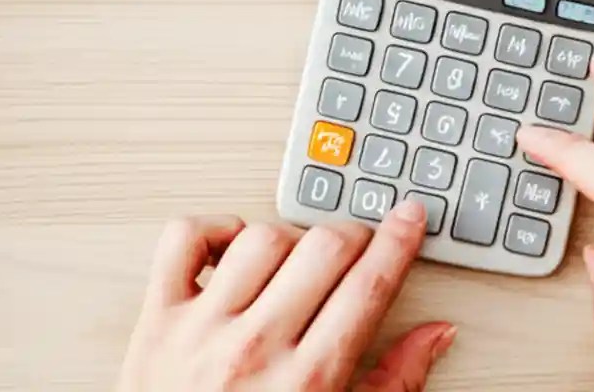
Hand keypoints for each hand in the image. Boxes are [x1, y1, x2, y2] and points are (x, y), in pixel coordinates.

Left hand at [116, 202, 454, 391]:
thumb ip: (395, 381)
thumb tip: (436, 335)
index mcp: (308, 383)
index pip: (369, 285)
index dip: (399, 241)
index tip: (409, 218)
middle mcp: (254, 350)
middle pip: (325, 249)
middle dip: (354, 236)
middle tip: (359, 247)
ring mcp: (201, 330)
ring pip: (263, 238)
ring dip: (291, 239)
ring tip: (298, 261)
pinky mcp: (157, 318)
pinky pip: (185, 239)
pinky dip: (213, 229)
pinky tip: (235, 249)